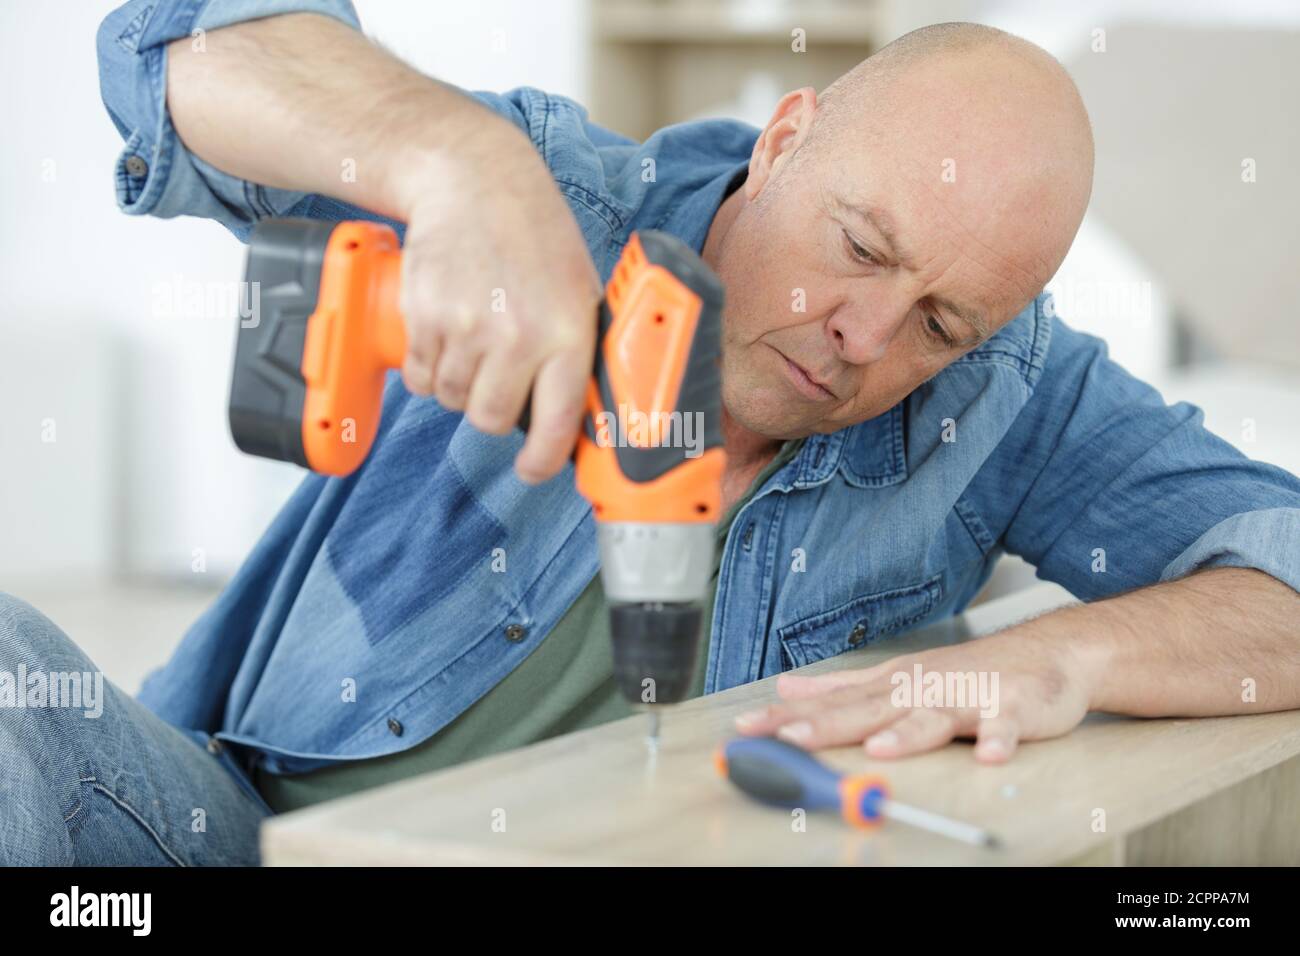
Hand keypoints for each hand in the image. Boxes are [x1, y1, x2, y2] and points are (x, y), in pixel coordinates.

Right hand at [392, 129, 601, 482]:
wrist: (474, 182)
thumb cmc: (536, 238)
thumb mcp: (579, 290)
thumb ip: (578, 350)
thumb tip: (584, 415)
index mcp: (566, 334)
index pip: (554, 424)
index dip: (541, 461)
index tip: (530, 469)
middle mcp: (516, 338)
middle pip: (490, 419)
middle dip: (490, 409)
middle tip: (495, 376)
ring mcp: (465, 329)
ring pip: (452, 400)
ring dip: (457, 385)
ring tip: (471, 339)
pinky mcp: (423, 318)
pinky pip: (419, 377)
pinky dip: (426, 367)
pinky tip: (443, 332)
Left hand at [734, 627, 1102, 762]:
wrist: (1047, 651)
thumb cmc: (965, 672)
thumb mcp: (896, 676)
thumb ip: (842, 688)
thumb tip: (787, 688)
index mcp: (891, 685)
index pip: (830, 704)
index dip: (787, 717)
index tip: (745, 730)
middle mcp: (921, 688)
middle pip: (867, 710)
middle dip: (825, 725)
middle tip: (786, 739)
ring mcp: (966, 697)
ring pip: (932, 718)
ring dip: (907, 733)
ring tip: (878, 748)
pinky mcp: (1013, 709)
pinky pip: (1005, 727)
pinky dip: (998, 740)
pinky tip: (989, 755)